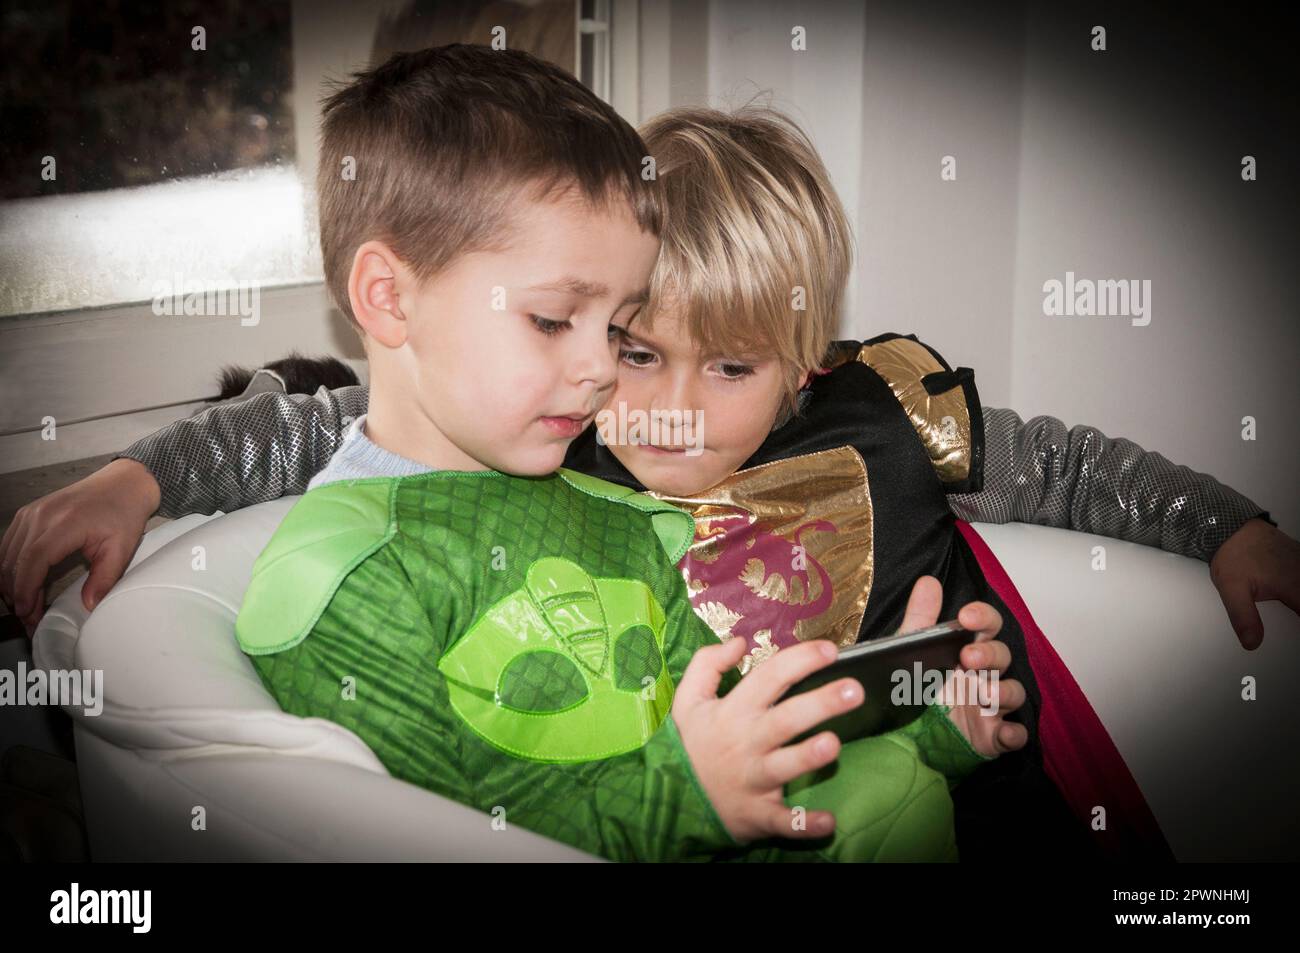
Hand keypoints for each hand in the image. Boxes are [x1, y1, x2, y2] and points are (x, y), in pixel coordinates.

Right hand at [0, 458, 159, 633]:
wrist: (123, 484)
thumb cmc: (123, 514)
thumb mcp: (121, 549)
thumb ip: (104, 579)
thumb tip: (88, 605)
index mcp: (65, 523)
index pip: (33, 560)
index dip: (26, 590)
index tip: (27, 613)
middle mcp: (41, 515)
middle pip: (14, 561)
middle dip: (17, 594)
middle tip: (28, 619)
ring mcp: (31, 513)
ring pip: (6, 555)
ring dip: (10, 584)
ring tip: (25, 607)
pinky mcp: (27, 514)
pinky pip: (8, 545)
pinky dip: (10, 568)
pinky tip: (21, 586)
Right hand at [671, 636, 862, 843]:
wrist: (674, 800)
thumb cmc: (693, 745)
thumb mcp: (688, 700)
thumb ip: (707, 664)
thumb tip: (740, 642)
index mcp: (734, 711)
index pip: (770, 677)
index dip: (800, 660)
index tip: (831, 649)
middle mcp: (746, 742)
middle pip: (786, 718)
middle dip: (820, 703)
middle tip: (854, 689)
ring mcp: (753, 779)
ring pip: (784, 766)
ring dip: (808, 756)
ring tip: (833, 744)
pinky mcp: (759, 814)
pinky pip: (783, 821)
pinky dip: (804, 825)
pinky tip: (829, 822)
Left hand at [897, 575, 1026, 756]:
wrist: (907, 735)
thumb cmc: (916, 687)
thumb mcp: (910, 653)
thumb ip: (920, 619)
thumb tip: (928, 581)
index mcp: (967, 650)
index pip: (987, 626)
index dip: (983, 618)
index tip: (966, 616)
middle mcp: (984, 674)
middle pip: (1002, 656)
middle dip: (990, 654)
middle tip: (969, 658)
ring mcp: (992, 706)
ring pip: (1014, 692)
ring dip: (1005, 692)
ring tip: (984, 695)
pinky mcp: (993, 736)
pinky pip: (1015, 734)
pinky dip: (1015, 734)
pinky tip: (1004, 733)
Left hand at [1209, 518, 1299, 649]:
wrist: (1230, 526)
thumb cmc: (1232, 555)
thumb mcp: (1231, 590)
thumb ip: (1244, 617)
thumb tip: (1252, 643)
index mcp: (1294, 586)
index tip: (1295, 623)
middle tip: (1292, 616)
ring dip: (1299, 600)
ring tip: (1291, 607)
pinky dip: (1299, 587)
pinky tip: (1291, 595)